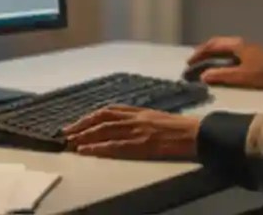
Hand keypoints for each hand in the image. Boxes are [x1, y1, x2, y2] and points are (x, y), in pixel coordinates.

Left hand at [63, 105, 199, 159]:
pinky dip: (98, 147)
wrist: (197, 133)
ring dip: (85, 136)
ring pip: (105, 130)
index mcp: (139, 111)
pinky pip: (116, 145)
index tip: (76, 123)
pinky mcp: (143, 144)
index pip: (108, 110)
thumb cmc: (180, 128)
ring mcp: (138, 130)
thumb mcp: (156, 118)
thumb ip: (139, 120)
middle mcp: (136, 118)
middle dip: (82, 126)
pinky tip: (86, 151)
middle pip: (102, 119)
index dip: (90, 117)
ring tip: (71, 142)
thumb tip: (120, 126)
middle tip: (66, 133)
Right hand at [188, 36, 262, 88]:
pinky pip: (229, 54)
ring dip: (211, 56)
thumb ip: (221, 75)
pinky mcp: (250, 55)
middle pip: (217, 44)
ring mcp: (246, 49)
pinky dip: (219, 59)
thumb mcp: (241, 76)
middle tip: (192, 63)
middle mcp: (240, 43)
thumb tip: (203, 76)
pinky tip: (218, 67)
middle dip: (203, 53)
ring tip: (201, 65)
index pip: (212, 45)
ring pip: (223, 49)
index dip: (199, 53)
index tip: (189, 63)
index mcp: (237, 45)